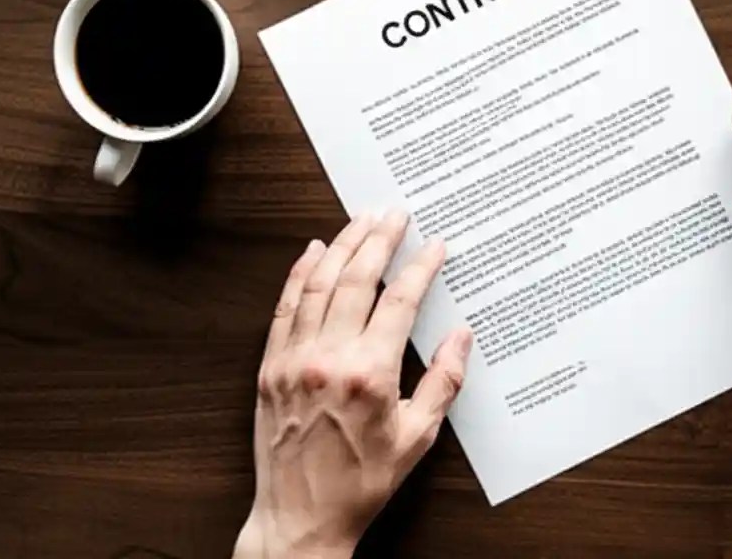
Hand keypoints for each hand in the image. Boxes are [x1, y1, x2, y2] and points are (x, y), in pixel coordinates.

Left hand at [234, 213, 472, 558]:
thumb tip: (461, 338)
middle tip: (394, 213)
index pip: (400, 302)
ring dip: (341, 246)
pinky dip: (299, 275)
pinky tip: (312, 252)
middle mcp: (328, 359)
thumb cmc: (361, 484)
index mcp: (369, 375)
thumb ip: (443, 383)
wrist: (299, 518)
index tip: (434, 247)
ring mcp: (293, 361)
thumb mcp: (418, 438)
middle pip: (356, 280)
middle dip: (378, 240)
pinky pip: (284, 309)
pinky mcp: (270, 369)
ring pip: (318, 285)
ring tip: (360, 220)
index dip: (420, 268)